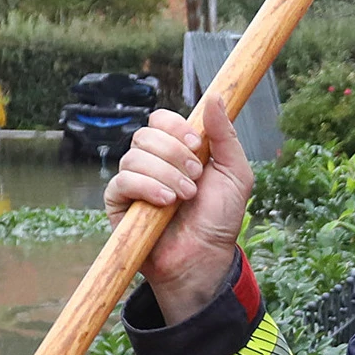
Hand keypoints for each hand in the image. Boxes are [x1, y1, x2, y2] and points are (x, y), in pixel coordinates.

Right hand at [105, 93, 254, 326]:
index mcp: (176, 150)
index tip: (196, 145)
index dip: (175, 127)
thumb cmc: (219, 220)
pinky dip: (146, 187)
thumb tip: (214, 97)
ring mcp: (133, 182)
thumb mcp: (236, 174)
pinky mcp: (119, 205)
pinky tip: (165, 202)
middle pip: (145, 134)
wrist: (206, 257)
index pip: (160, 120)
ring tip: (184, 196)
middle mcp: (152, 162)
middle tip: (195, 178)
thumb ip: (225, 136)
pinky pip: (121, 182)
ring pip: (134, 156)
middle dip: (174, 154)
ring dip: (165, 174)